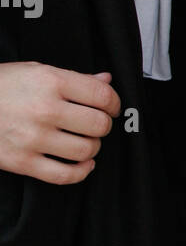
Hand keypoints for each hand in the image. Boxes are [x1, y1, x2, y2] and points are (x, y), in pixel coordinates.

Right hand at [0, 62, 120, 183]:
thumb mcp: (34, 70)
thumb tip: (106, 80)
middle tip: (94, 124)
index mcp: (50, 81)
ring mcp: (33, 138)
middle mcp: (45, 109)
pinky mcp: (23, 162)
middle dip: (103, 126)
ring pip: (87, 151)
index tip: (110, 107)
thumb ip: (74, 78)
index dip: (114, 103)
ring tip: (84, 141)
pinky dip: (81, 172)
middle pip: (99, 125)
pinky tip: (82, 164)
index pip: (102, 95)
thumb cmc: (0, 86)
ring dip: (92, 148)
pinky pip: (65, 175)